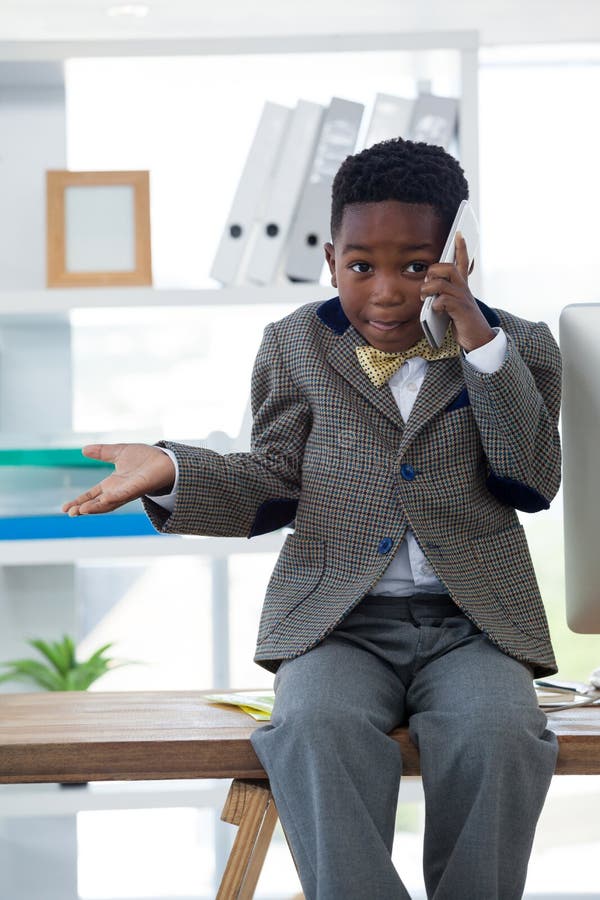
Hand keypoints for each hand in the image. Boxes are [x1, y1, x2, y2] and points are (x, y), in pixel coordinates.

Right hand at [61, 444, 175, 516]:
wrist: (166, 458)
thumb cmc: (145, 458)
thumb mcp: (119, 452)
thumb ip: (103, 452)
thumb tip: (84, 449)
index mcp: (112, 485)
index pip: (92, 496)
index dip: (79, 501)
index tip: (65, 508)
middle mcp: (118, 491)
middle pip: (98, 503)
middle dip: (84, 508)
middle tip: (70, 512)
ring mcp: (129, 491)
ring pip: (110, 502)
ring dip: (96, 507)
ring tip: (81, 510)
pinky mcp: (139, 488)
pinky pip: (125, 494)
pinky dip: (113, 497)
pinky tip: (103, 499)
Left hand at [420, 232, 494, 351]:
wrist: (478, 339)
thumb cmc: (462, 321)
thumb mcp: (452, 304)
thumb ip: (442, 294)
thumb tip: (426, 290)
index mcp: (462, 286)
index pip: (462, 262)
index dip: (461, 247)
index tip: (459, 233)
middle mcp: (463, 289)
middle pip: (448, 268)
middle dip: (433, 272)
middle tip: (426, 283)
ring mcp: (462, 299)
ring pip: (442, 283)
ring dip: (428, 289)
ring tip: (424, 297)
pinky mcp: (460, 311)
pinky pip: (443, 301)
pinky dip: (435, 305)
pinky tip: (436, 310)